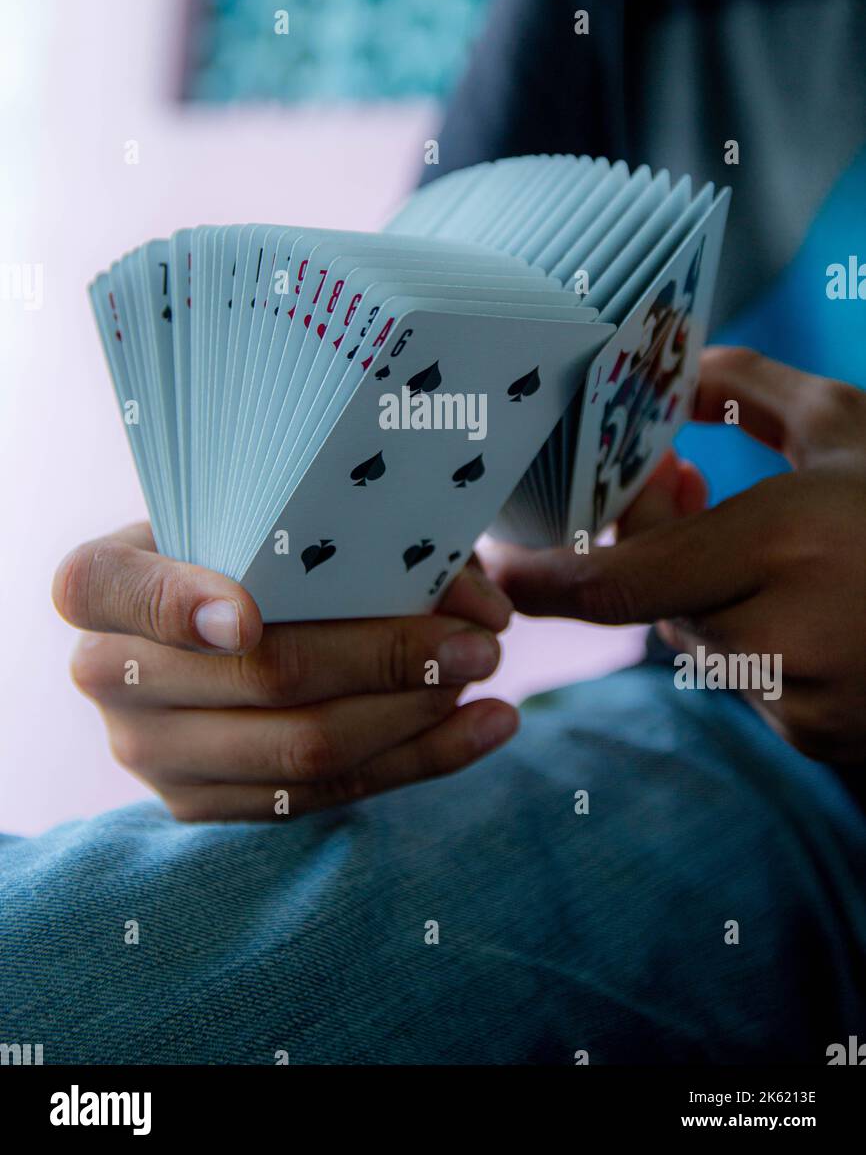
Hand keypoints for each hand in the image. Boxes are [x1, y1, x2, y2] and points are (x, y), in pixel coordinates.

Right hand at [53, 526, 516, 820]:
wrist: (212, 619)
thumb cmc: (251, 546)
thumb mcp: (272, 519)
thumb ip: (358, 538)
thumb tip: (477, 605)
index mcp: (102, 583)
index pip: (104, 589)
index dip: (175, 603)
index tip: (250, 615)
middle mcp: (107, 673)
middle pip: (259, 676)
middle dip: (384, 657)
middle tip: (477, 639)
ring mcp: (150, 753)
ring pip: (303, 749)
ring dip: (414, 714)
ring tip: (485, 670)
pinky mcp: (203, 806)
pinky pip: (323, 796)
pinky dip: (420, 760)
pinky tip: (487, 725)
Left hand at [486, 347, 865, 762]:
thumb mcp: (848, 420)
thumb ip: (743, 390)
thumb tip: (667, 368)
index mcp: (785, 544)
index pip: (620, 584)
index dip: (546, 581)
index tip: (496, 565)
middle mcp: (788, 635)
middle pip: (654, 608)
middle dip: (647, 552)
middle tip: (666, 487)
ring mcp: (808, 701)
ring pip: (698, 646)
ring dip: (703, 593)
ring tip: (757, 533)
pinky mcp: (824, 738)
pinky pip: (745, 681)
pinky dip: (748, 634)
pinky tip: (799, 593)